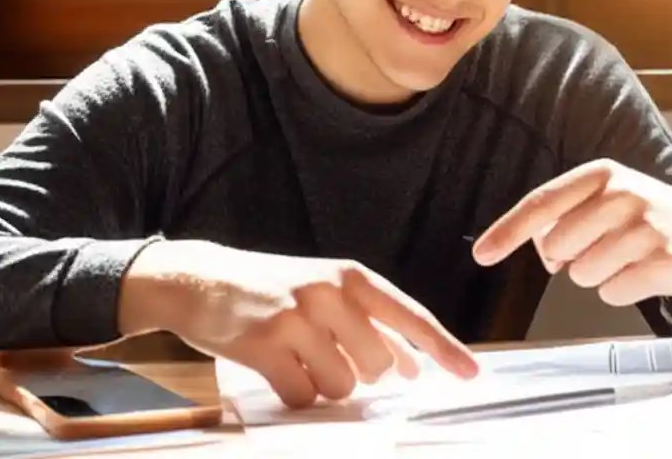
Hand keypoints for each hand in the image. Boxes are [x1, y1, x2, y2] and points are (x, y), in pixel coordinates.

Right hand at [118, 240, 478, 407]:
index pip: (410, 315)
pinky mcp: (263, 346)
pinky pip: (303, 395)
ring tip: (299, 361)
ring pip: (341, 384)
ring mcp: (295, 319)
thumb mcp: (323, 290)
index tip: (471, 373)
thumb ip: (368, 322)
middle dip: (362, 376)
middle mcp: (328, 293)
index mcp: (350, 276)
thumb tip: (412, 366)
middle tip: (330, 359)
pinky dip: (296, 395)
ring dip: (325, 387)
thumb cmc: (271, 288)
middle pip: (377, 364)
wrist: (200, 280)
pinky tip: (279, 373)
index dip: (443, 347)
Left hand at [471, 159, 671, 327]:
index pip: (542, 203)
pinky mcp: (665, 260)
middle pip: (559, 247)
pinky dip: (621, 291)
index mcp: (600, 175)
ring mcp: (646, 227)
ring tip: (626, 258)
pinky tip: (643, 273)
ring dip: (598, 275)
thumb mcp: (601, 201)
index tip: (482, 255)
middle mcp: (623, 195)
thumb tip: (545, 253)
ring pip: (584, 275)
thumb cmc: (639, 216)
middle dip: (570, 258)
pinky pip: (614, 293)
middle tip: (600, 247)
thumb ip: (562, 218)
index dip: (508, 231)